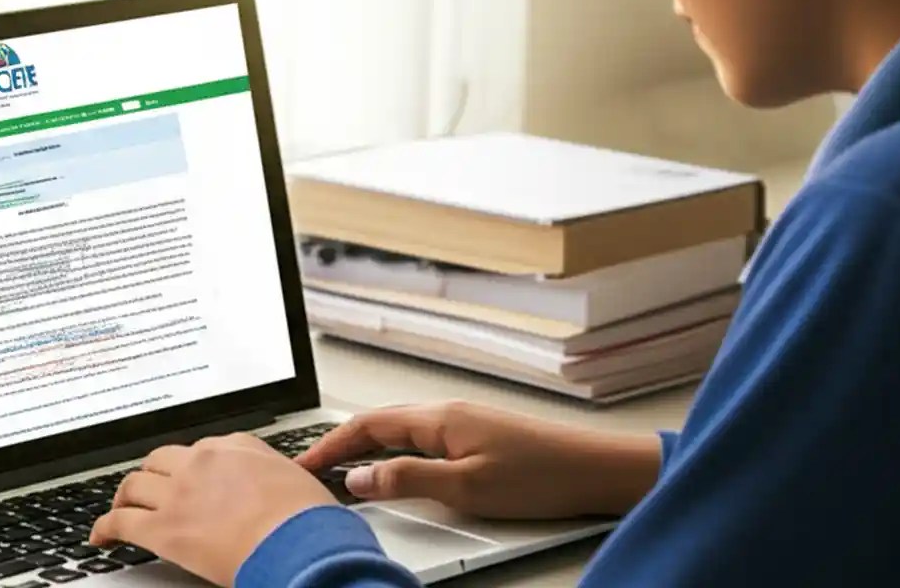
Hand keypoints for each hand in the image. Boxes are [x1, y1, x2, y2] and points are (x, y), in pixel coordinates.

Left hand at [90, 432, 336, 586]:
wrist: (299, 542)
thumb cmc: (308, 520)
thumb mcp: (298, 480)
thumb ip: (276, 476)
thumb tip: (281, 487)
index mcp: (237, 447)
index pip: (202, 450)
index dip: (189, 466)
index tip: (187, 476)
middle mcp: (203, 462)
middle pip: (161, 460)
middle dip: (152, 474)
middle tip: (148, 490)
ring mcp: (180, 493)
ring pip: (134, 485)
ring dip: (125, 497)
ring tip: (121, 509)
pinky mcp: (163, 529)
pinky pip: (120, 523)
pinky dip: (104, 529)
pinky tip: (101, 537)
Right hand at [297, 401, 660, 519]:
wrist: (595, 469)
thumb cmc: (541, 476)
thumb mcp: (465, 487)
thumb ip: (407, 480)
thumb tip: (359, 478)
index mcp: (438, 418)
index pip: (366, 425)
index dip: (330, 446)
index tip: (304, 465)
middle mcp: (446, 412)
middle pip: (378, 423)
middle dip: (340, 444)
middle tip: (313, 470)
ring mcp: (462, 422)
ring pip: (398, 430)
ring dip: (366, 447)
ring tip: (342, 472)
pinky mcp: (476, 436)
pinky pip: (419, 439)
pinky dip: (392, 452)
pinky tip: (394, 470)